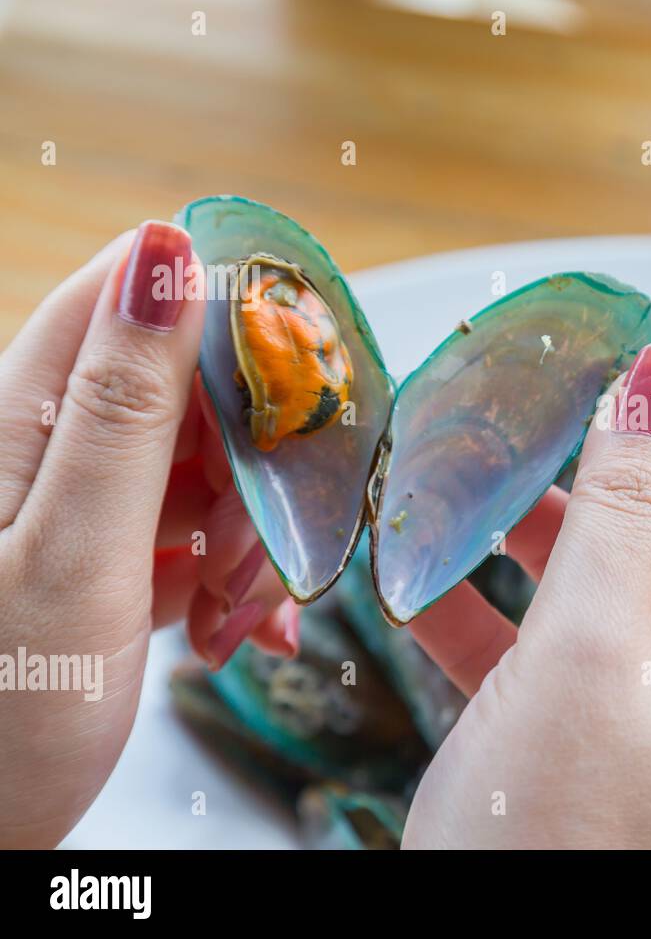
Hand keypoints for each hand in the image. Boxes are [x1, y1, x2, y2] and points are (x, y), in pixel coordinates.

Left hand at [0, 224, 291, 846]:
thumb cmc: (0, 714)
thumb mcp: (76, 555)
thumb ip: (127, 407)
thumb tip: (167, 253)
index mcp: (23, 417)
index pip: (135, 297)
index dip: (229, 316)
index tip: (303, 377)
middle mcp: (50, 443)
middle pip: (189, 385)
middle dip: (250, 457)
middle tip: (253, 542)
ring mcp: (85, 501)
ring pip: (208, 461)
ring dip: (249, 529)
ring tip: (237, 609)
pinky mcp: (113, 552)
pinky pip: (199, 528)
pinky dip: (234, 573)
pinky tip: (240, 626)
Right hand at [403, 343, 650, 847]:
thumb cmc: (553, 842)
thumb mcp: (585, 653)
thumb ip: (624, 507)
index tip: (617, 392)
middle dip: (617, 485)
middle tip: (539, 432)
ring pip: (625, 602)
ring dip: (548, 546)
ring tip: (469, 495)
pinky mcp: (607, 763)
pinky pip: (569, 665)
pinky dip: (506, 621)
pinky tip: (424, 588)